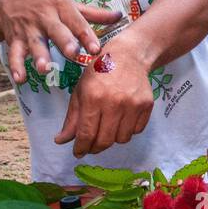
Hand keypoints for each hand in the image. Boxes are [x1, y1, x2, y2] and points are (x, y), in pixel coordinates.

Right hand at [0, 0, 120, 83]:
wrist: (7, 1)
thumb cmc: (46, 4)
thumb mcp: (69, 4)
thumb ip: (94, 14)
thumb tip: (120, 16)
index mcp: (62, 9)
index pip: (77, 22)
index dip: (87, 35)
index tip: (97, 49)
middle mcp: (46, 18)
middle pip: (56, 31)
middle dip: (64, 42)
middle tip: (73, 53)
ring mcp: (29, 30)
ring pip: (34, 43)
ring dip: (39, 56)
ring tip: (44, 69)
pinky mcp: (15, 40)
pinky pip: (14, 54)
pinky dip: (15, 67)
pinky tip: (20, 79)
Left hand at [54, 31, 153, 156]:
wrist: (129, 56)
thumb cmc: (99, 72)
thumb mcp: (80, 91)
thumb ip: (72, 118)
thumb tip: (61, 141)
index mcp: (93, 98)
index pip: (87, 134)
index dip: (81, 148)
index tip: (78, 153)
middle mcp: (114, 103)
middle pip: (105, 141)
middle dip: (96, 148)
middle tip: (91, 146)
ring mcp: (133, 105)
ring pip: (122, 139)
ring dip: (113, 139)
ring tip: (107, 128)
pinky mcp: (147, 105)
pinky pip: (136, 131)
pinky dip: (128, 130)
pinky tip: (122, 119)